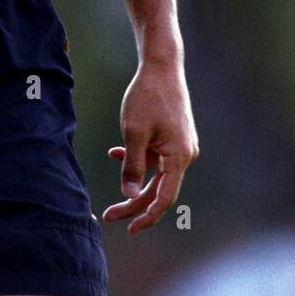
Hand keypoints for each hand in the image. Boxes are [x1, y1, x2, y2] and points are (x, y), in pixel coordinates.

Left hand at [102, 59, 198, 233]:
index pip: (164, 199)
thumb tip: (129, 194)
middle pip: (159, 190)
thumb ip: (132, 165)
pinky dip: (138, 159)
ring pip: (156, 174)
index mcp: (179, 158)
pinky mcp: (174, 138)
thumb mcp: (133, 132)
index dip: (146, 216)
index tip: (128, 229)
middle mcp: (185, 156)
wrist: (162, 67)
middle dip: (134, 203)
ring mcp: (181, 147)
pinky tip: (116, 152)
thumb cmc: (147, 97)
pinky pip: (156, 158)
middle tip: (109, 215)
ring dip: (134, 179)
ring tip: (112, 176)